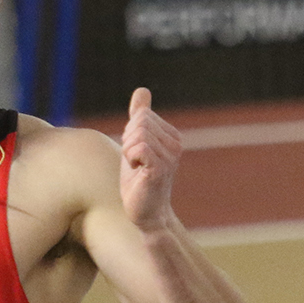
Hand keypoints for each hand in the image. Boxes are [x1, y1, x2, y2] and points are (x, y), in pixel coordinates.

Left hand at [118, 87, 181, 229]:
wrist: (145, 213)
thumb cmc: (139, 179)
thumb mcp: (136, 142)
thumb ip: (140, 116)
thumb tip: (142, 90)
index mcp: (172, 136)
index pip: (142, 115)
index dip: (130, 134)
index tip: (136, 154)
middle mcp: (175, 144)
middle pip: (139, 122)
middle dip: (128, 141)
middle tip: (135, 162)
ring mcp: (170, 157)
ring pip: (136, 135)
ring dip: (128, 152)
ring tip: (137, 169)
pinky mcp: (160, 169)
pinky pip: (138, 149)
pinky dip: (130, 159)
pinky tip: (137, 172)